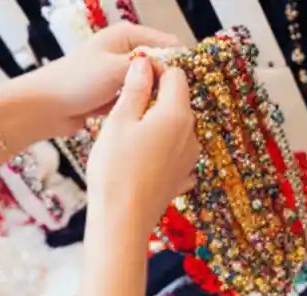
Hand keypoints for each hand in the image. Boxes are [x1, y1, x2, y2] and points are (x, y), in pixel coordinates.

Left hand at [1, 24, 182, 140]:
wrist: (45, 107)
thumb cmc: (77, 82)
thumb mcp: (117, 69)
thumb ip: (148, 68)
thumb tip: (176, 71)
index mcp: (127, 36)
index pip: (168, 45)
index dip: (182, 63)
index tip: (194, 85)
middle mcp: (126, 52)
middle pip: (161, 65)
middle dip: (172, 82)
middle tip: (186, 104)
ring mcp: (121, 74)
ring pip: (151, 85)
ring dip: (159, 97)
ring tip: (174, 115)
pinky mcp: (116, 94)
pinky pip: (140, 99)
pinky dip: (146, 107)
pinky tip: (156, 121)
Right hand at [86, 57, 199, 232]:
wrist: (121, 220)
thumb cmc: (115, 169)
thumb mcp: (119, 121)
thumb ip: (135, 89)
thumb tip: (144, 63)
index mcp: (176, 115)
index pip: (176, 76)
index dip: (155, 72)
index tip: (134, 80)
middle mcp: (191, 134)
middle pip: (178, 102)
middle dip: (155, 100)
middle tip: (125, 112)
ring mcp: (190, 159)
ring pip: (176, 128)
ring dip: (157, 126)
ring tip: (129, 140)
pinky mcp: (182, 178)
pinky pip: (174, 153)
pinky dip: (161, 151)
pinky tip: (141, 161)